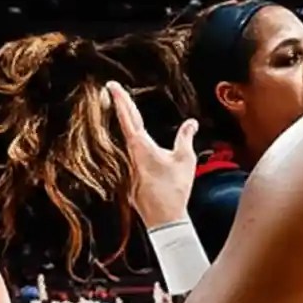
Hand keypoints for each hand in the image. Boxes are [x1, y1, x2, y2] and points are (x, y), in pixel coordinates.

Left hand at [105, 81, 198, 227]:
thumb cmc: (174, 189)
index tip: (111, 85)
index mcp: (140, 146)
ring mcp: (127, 166)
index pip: (128, 117)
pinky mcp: (129, 176)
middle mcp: (129, 154)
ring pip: (124, 140)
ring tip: (122, 110)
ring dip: (125, 124)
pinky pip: (128, 154)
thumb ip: (185, 138)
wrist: (163, 218)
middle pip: (123, 124)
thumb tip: (190, 123)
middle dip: (120, 105)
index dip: (121, 99)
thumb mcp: (185, 159)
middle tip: (113, 89)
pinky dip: (130, 143)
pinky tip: (133, 141)